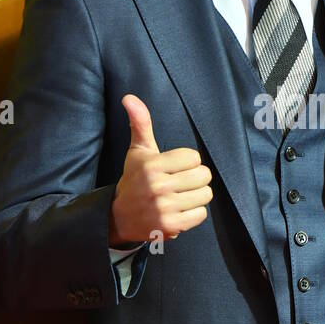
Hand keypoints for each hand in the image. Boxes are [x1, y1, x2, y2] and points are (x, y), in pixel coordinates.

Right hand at [108, 94, 212, 245]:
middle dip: (195, 179)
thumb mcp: (138, 151)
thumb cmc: (134, 180)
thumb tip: (129, 97)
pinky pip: (201, 214)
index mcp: (152, 165)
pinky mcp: (170, 226)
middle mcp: (158, 186)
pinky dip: (193, 213)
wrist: (119, 217)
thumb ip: (140, 123)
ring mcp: (164, 208)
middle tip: (180, 183)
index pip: (194, 158)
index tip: (173, 168)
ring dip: (196, 196)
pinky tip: (179, 210)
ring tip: (180, 196)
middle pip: (204, 176)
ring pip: (205, 195)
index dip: (187, 163)